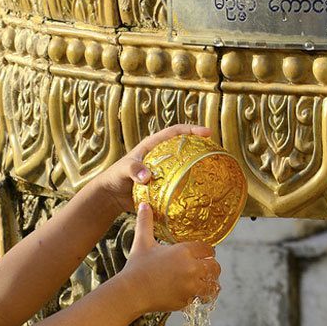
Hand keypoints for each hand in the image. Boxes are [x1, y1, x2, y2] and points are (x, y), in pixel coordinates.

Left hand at [88, 123, 214, 218]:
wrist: (111, 195)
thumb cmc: (114, 178)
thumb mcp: (122, 171)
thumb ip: (133, 170)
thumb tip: (147, 177)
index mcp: (152, 145)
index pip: (175, 132)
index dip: (191, 130)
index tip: (207, 133)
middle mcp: (160, 155)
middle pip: (184, 147)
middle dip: (199, 146)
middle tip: (215, 151)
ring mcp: (163, 170)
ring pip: (183, 165)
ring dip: (196, 166)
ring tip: (212, 169)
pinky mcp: (163, 185)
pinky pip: (178, 183)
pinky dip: (188, 185)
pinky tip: (199, 192)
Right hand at [114, 202, 220, 315]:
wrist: (130, 292)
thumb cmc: (136, 266)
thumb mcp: (142, 242)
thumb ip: (145, 222)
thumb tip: (143, 204)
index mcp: (184, 251)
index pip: (208, 249)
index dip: (207, 251)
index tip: (203, 254)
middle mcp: (191, 268)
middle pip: (215, 267)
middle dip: (211, 267)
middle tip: (205, 269)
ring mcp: (190, 286)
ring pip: (212, 285)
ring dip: (210, 284)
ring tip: (205, 283)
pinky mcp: (187, 301)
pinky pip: (200, 298)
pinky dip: (198, 297)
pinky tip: (193, 294)